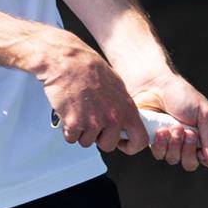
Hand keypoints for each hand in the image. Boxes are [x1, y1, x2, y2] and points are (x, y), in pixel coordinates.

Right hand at [33, 36, 149, 155]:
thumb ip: (121, 106)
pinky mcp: (74, 124)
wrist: (67, 61)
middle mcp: (112, 117)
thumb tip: (123, 119)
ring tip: (79, 111)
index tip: (122, 143)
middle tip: (92, 122)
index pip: (140, 139)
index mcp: (126, 108)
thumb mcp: (116, 86)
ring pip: (87, 142)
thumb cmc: (89, 68)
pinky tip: (69, 113)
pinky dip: (68, 129)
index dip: (130, 146)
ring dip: (81, 132)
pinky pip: (71, 138)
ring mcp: (93, 122)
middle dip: (98, 138)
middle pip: (108, 145)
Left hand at [129, 72, 207, 171]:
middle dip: (188, 149)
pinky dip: (160, 144)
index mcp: (205, 135)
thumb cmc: (181, 95)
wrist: (154, 87)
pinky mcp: (156, 143)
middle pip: (191, 164)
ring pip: (174, 160)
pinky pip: (159, 155)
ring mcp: (171, 144)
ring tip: (172, 127)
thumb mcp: (204, 112)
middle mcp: (189, 143)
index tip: (204, 152)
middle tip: (186, 132)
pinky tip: (160, 130)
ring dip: (173, 144)